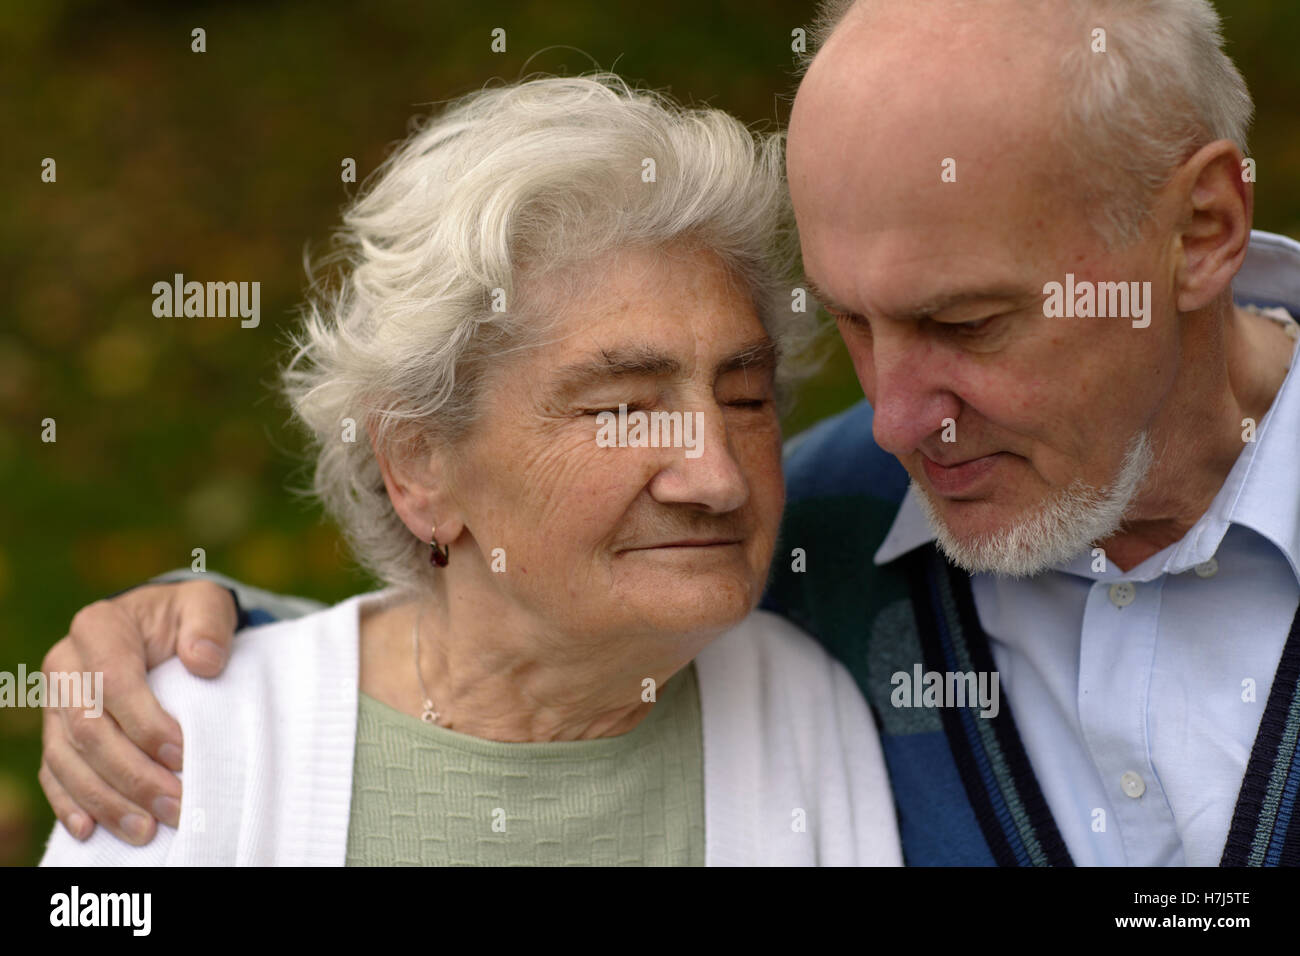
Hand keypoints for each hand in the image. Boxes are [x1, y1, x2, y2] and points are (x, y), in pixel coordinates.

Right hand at [39, 579, 238, 844]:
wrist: (161, 627)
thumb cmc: (185, 618)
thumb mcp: (206, 606)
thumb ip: (209, 625)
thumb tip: (204, 661)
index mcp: (98, 627)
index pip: (112, 681)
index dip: (144, 723)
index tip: (181, 755)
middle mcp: (65, 665)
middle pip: (87, 730)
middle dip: (131, 774)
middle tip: (175, 805)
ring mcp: (54, 702)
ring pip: (66, 760)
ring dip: (106, 800)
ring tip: (146, 829)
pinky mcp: (55, 732)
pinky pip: (52, 772)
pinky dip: (70, 804)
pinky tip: (92, 829)